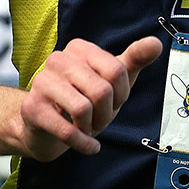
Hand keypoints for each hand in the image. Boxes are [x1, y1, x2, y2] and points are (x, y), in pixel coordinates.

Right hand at [17, 36, 161, 160]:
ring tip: (88, 128)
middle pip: (102, 90)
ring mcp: (41, 83)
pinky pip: (67, 130)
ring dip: (93, 128)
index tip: (114, 102)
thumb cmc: (81, 100)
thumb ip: (134, 60)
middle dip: (107, 114)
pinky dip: (84, 144)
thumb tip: (156, 43)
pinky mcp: (32, 108)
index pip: (116, 70)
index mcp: (79, 48)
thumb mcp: (112, 81)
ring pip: (84, 108)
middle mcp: (57, 60)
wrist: (44, 127)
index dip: (121, 94)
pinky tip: (88, 146)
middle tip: (100, 121)